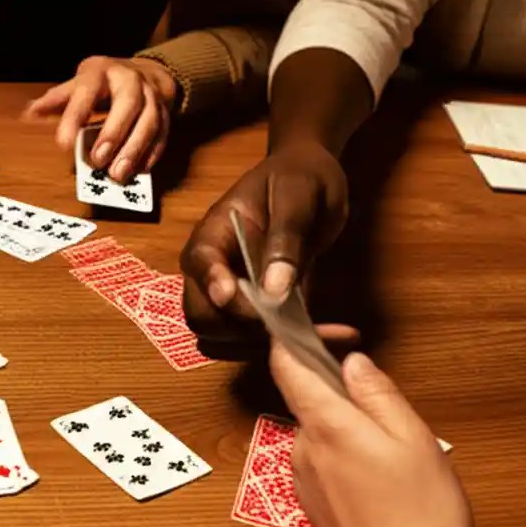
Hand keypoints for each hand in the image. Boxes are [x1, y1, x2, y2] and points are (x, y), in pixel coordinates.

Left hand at [24, 56, 176, 181]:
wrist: (145, 72)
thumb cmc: (103, 83)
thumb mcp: (78, 85)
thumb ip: (56, 101)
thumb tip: (29, 113)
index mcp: (101, 72)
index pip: (87, 91)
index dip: (75, 116)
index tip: (62, 143)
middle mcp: (130, 80)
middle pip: (127, 104)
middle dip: (113, 133)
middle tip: (98, 161)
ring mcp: (152, 95)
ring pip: (149, 120)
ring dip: (134, 149)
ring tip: (118, 174)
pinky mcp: (166, 112)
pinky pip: (163, 132)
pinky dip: (153, 152)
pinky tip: (140, 170)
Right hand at [179, 142, 350, 358]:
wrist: (311, 180)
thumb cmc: (301, 177)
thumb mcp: (299, 196)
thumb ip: (285, 239)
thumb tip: (273, 291)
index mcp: (213, 234)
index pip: (199, 266)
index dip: (212, 286)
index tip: (239, 300)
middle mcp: (212, 270)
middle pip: (202, 316)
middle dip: (238, 329)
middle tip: (286, 324)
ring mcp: (231, 294)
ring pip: (222, 339)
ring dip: (261, 347)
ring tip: (314, 336)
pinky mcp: (255, 310)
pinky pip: (254, 342)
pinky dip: (284, 349)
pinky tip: (326, 337)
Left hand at [269, 347, 484, 526]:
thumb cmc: (422, 517)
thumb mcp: (414, 440)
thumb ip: (378, 394)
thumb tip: (351, 362)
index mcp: (325, 427)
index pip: (286, 368)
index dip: (290, 340)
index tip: (302, 322)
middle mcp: (302, 452)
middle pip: (307, 401)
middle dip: (339, 392)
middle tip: (387, 402)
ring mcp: (303, 484)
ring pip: (320, 435)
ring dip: (349, 430)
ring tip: (397, 452)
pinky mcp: (314, 510)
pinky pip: (324, 465)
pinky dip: (348, 459)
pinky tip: (384, 482)